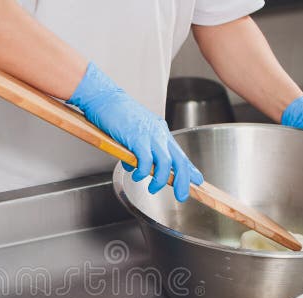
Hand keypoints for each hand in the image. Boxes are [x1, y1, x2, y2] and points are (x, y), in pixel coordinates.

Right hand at [67, 62, 202, 201]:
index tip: (197, 180)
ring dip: (160, 180)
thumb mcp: (136, 130)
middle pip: (178, 161)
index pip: (180, 153)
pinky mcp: (137, 139)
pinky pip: (145, 161)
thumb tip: (138, 166)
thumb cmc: (116, 113)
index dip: (190, 169)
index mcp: (160, 131)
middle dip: (183, 181)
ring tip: (153, 188)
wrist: (105, 98)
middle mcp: (159, 133)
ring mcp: (149, 136)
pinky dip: (142, 172)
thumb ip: (140, 148)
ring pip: (165, 163)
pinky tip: (136, 174)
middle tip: (182, 195)